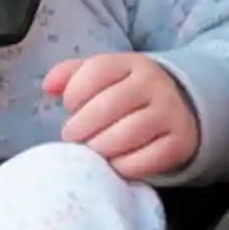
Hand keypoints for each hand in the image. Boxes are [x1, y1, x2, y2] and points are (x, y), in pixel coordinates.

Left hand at [43, 53, 198, 179]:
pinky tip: (114, 162)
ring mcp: (170, 113)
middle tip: (73, 136)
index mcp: (132, 62)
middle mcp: (154, 84)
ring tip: (91, 149)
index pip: (95, 71)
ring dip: (99, 148)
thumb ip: (71, 74)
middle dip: (80, 127)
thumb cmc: (127, 92)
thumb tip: (48, 86)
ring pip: (124, 135)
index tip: (69, 107)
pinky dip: (122, 166)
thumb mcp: (104, 75)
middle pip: (106, 106)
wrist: (180, 108)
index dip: (74, 92)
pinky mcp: (179, 143)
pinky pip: (143, 161)